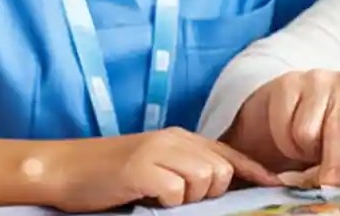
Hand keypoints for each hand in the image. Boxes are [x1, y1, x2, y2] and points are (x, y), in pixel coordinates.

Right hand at [43, 128, 277, 211]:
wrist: (64, 169)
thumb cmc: (111, 175)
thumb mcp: (157, 167)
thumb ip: (188, 170)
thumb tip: (221, 187)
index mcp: (181, 138)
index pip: (230, 155)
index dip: (255, 172)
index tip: (275, 186)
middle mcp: (174, 139)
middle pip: (221, 170)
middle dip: (209, 191)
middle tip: (176, 196)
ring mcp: (157, 151)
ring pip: (204, 180)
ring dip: (186, 197)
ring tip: (158, 196)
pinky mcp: (140, 167)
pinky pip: (175, 191)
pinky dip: (165, 201)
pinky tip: (146, 196)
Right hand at [236, 69, 339, 187]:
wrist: (297, 107)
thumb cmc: (336, 133)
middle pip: (339, 132)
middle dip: (335, 165)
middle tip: (329, 187)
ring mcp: (318, 80)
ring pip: (307, 132)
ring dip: (306, 151)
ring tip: (311, 150)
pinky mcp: (288, 82)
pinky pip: (284, 125)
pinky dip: (286, 141)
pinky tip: (293, 138)